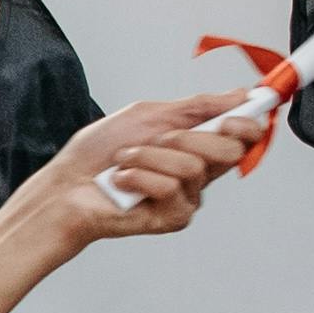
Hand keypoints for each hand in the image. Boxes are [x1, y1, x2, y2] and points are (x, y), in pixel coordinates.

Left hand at [38, 89, 250, 238]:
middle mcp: (199, 172)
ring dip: (150, 156)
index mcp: (198, 144)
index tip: (231, 116)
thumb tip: (241, 94)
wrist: (66, 185)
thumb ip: (198, 105)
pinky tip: (121, 183)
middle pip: (231, 151)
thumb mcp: (149, 114)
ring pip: (194, 166)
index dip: (247, 124)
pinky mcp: (174, 217)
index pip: (244, 137)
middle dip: (189, 137)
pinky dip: (139, 177)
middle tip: (158, 138)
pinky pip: (171, 188)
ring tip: (125, 161)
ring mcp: (188, 197)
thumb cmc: (99, 153)